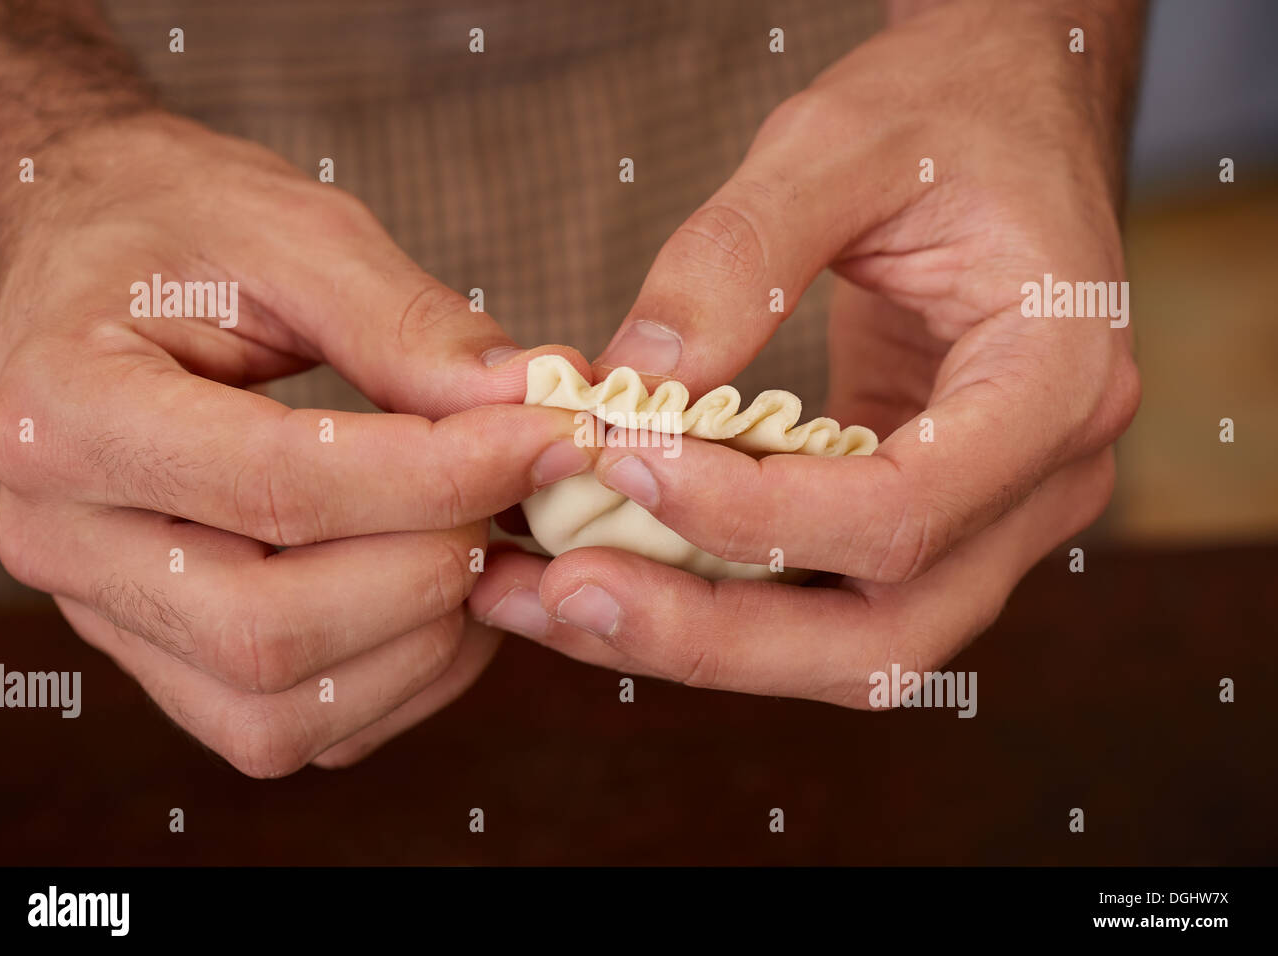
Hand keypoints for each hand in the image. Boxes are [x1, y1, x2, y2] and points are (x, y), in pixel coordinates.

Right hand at [0, 111, 593, 772]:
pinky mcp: (165, 657)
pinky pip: (292, 728)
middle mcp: (62, 537)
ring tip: (489, 537)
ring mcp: (106, 614)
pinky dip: (397, 681)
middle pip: (269, 629)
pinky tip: (447, 594)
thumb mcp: (293, 233)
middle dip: (432, 569)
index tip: (551, 437)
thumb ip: (409, 323)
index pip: (278, 485)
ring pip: (280, 710)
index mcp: (64, 409)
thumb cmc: (183, 230)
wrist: (97, 257)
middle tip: (519, 489)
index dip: (440, 476)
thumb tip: (532, 400)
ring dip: (425, 640)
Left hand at [471, 0, 1143, 703]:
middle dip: (715, 638)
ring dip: (701, 642)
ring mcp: (988, 512)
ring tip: (552, 598)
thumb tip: (633, 386)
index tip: (622, 456)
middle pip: (886, 637)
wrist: (1006, 108)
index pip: (907, 510)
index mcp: (1055, 382)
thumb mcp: (840, 141)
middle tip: (565, 595)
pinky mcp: (923, 512)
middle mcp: (1043, 480)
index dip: (756, 515)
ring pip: (852, 647)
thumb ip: (737, 255)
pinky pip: (824, 596)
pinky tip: (610, 565)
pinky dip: (717, 598)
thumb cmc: (946, 110)